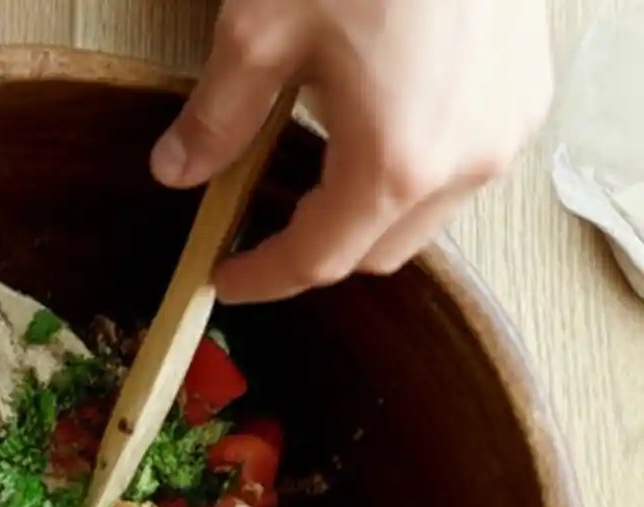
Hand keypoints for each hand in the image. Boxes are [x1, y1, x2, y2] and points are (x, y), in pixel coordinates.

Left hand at [152, 0, 552, 302]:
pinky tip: (375, 135)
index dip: (266, 278)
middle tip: (260, 229)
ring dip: (365, 215)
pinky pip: (461, 170)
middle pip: (377, 251)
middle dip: (315, 251)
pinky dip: (411, 176)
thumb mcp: (262, 32)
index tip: (228, 279)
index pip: (320, 259)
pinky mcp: (524, 97)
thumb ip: (218, 116)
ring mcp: (505, 131)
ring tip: (315, 175)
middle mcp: (465, 163)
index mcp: (396, 163)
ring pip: (424, 217)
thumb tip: (177, 169)